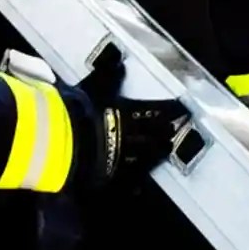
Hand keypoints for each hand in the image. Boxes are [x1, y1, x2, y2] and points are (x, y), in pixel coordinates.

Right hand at [78, 52, 189, 187]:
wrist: (66, 145)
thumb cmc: (80, 112)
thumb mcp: (92, 86)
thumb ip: (106, 74)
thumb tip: (118, 61)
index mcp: (130, 114)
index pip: (156, 111)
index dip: (170, 110)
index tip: (181, 110)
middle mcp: (132, 137)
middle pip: (155, 135)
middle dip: (165, 133)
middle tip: (173, 131)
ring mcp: (124, 160)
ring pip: (147, 157)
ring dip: (158, 154)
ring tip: (165, 151)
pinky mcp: (113, 178)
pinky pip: (128, 181)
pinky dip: (135, 184)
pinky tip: (139, 187)